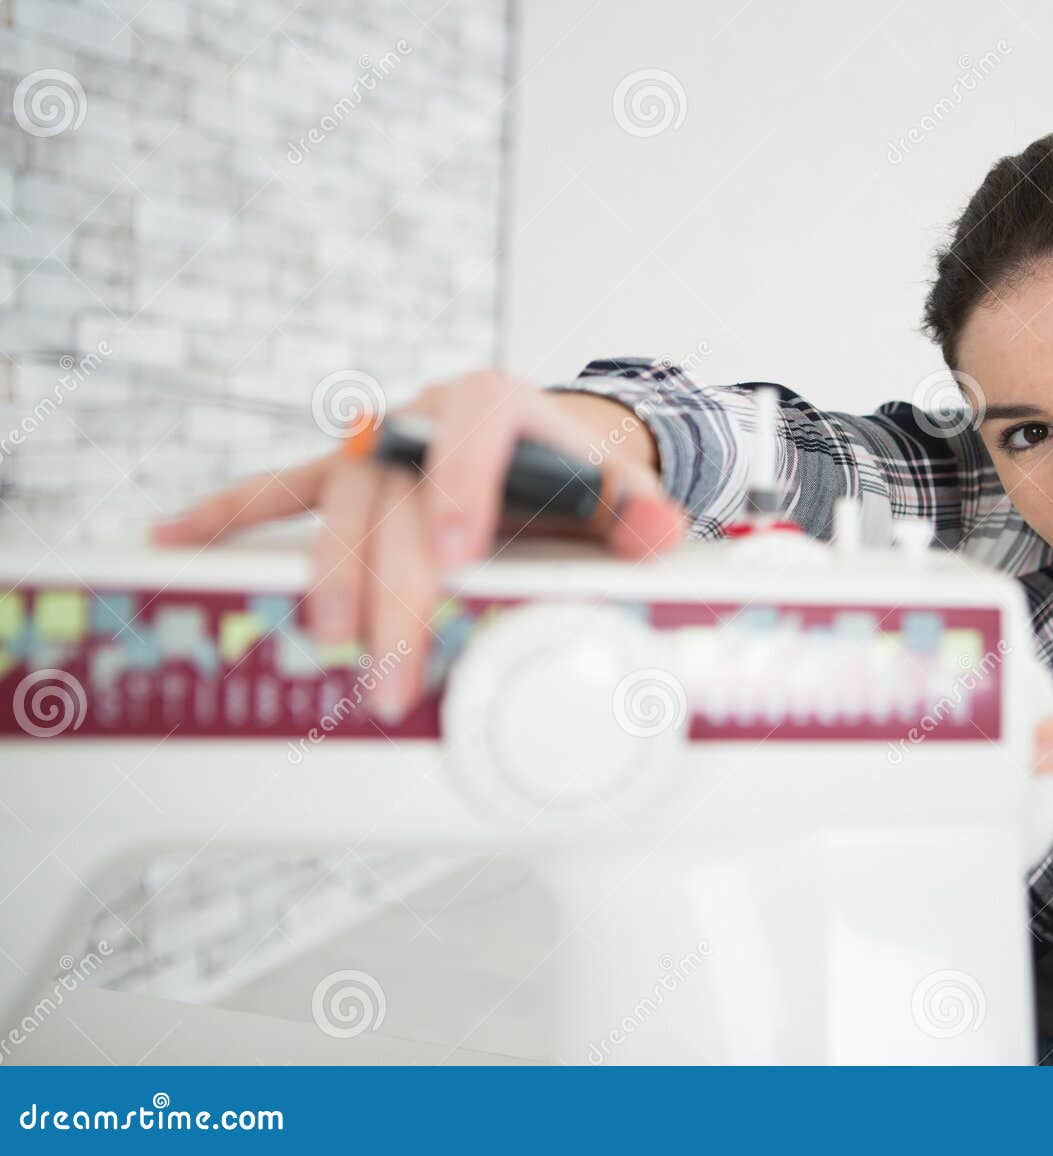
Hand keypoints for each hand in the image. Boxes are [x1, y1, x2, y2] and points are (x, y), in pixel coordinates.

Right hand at [151, 370, 685, 716]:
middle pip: (395, 498)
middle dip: (395, 585)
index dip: (459, 491)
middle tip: (396, 664)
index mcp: (494, 406)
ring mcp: (375, 447)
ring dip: (329, 577)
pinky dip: (228, 515)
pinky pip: (279, 491)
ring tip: (329, 638)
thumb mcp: (614, 486)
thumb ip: (638, 512)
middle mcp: (422, 417)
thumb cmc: (569, 472)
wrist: (538, 440)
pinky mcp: (342, 475)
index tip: (454, 554)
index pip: (472, 436)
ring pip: (337, 506)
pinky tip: (175, 539)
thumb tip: (662, 535)